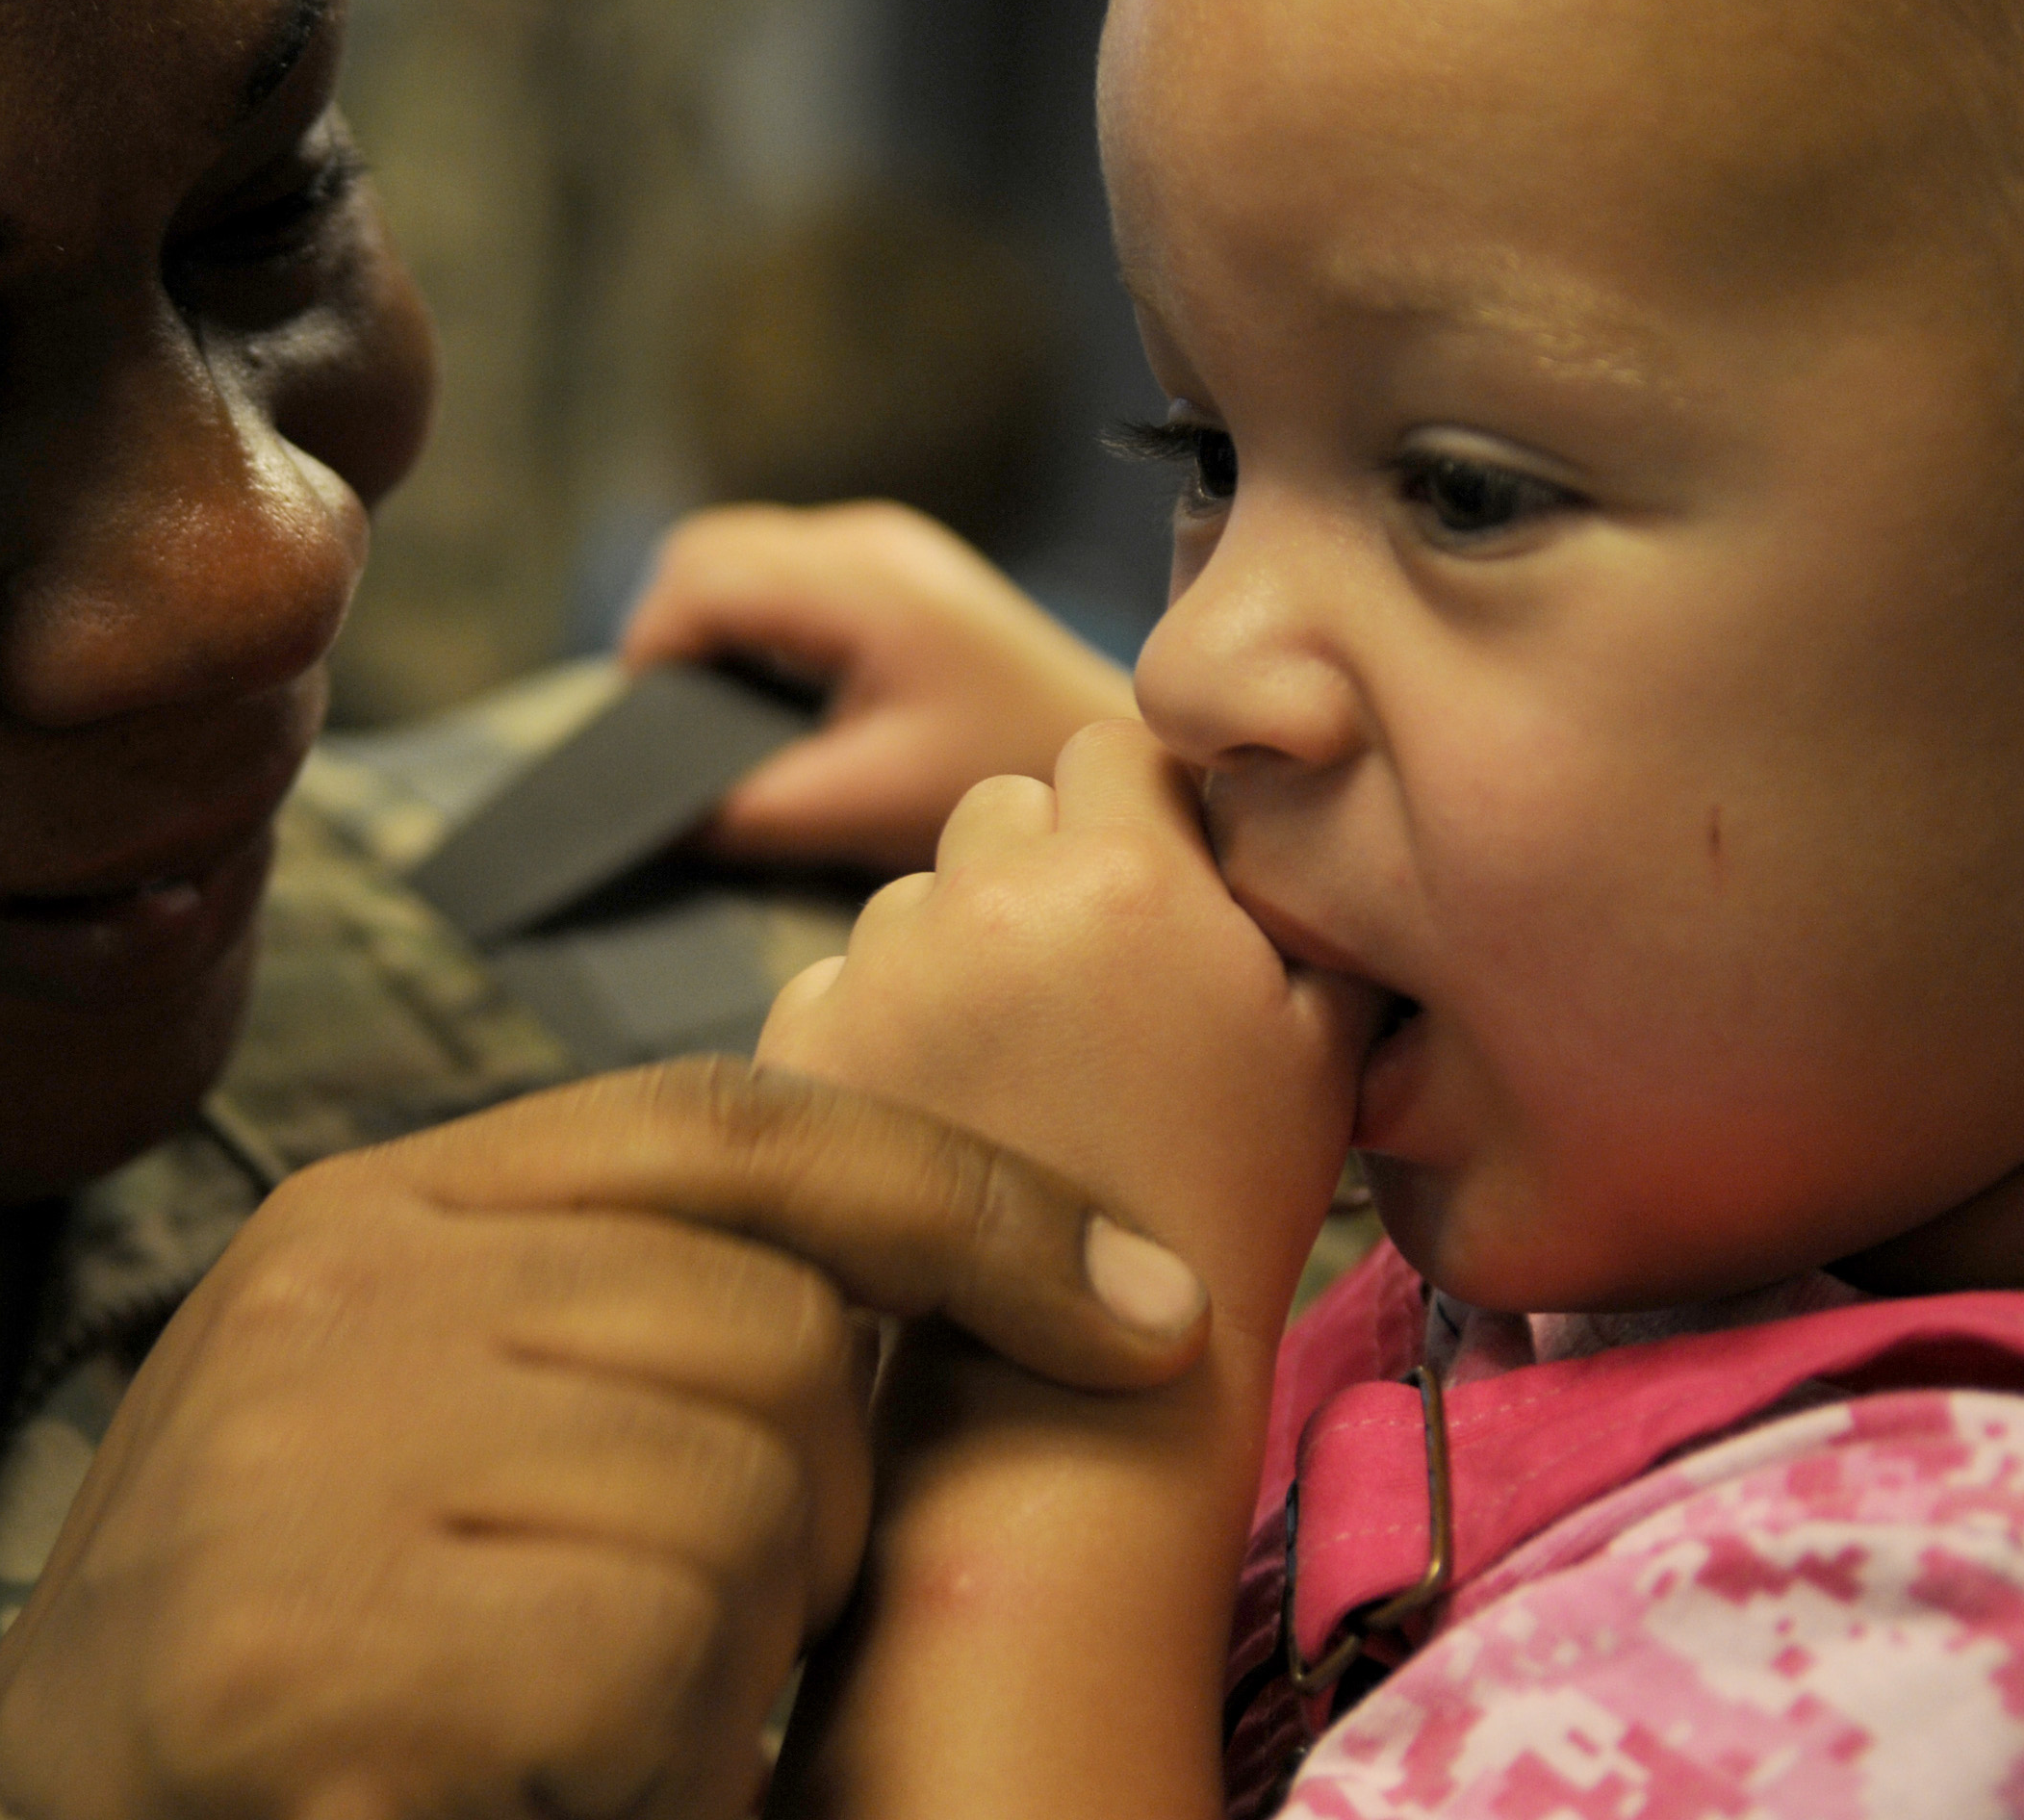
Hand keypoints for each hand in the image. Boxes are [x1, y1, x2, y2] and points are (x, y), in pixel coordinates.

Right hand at [0, 1058, 1209, 1819]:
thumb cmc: (292, 1629)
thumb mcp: (425, 1408)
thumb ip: (608, 1311)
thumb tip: (901, 1286)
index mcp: (374, 1214)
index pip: (732, 1127)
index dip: (966, 1201)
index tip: (1134, 1301)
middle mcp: (342, 1292)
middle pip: (772, 1330)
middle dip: (812, 1513)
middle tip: (685, 1647)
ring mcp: (318, 1454)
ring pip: (745, 1491)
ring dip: (729, 1661)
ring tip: (584, 1724)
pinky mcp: (326, 1647)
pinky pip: (658, 1651)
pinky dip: (658, 1756)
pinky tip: (540, 1785)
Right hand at [619, 503, 1133, 874]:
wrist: (1120, 752)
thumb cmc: (1007, 776)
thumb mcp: (867, 804)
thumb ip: (752, 809)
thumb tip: (658, 816)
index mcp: (861, 585)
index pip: (699, 580)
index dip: (648, 652)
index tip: (636, 735)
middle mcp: (867, 539)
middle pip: (704, 547)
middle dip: (665, 632)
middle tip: (663, 729)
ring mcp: (882, 541)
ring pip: (734, 549)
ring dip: (703, 621)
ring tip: (705, 715)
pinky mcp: (893, 562)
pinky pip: (779, 566)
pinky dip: (746, 619)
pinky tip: (765, 692)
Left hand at [755, 723, 1371, 1327]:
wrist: (1080, 1380)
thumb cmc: (1224, 1206)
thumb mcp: (1320, 1045)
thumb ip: (1305, 904)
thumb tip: (1297, 820)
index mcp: (1125, 879)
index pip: (1116, 747)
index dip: (1146, 812)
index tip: (1162, 887)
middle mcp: (987, 902)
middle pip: (1004, 803)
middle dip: (1044, 865)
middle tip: (1088, 979)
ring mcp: (882, 970)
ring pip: (917, 891)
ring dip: (959, 943)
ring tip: (1017, 1068)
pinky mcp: (807, 1037)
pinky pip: (843, 975)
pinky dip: (883, 1021)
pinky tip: (945, 1108)